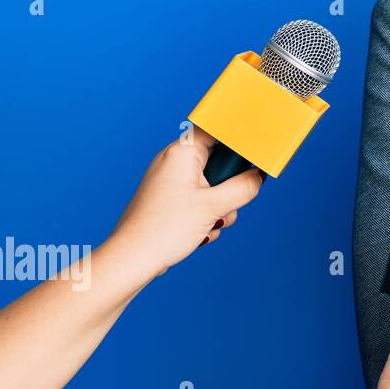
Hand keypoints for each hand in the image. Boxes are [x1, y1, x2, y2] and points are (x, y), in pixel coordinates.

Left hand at [106, 129, 262, 280]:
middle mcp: (174, 161)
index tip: (255, 154)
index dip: (239, 139)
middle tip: (227, 201)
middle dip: (230, 185)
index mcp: (182, 152)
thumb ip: (244, 188)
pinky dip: (206, 214)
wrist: (131, 259)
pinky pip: (200, 198)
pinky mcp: (170, 198)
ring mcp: (171, 180)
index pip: (218, 129)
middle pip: (219, 160)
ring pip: (213, 184)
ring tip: (209, 223)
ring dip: (220, 206)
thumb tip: (258, 177)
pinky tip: (198, 232)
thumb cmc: (163, 229)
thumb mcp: (214, 207)